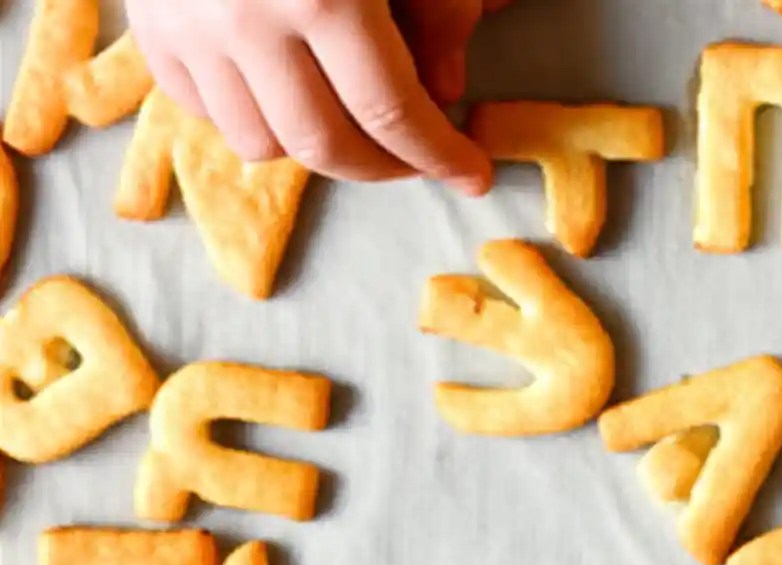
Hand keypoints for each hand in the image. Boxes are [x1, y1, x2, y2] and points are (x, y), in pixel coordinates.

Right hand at [126, 0, 501, 189]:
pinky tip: (288, 97)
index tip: (472, 175)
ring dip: (317, 148)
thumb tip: (444, 92)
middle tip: (419, 158)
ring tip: (353, 123)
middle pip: (324, 146)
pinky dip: (252, 120)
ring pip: (260, 142)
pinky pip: (203, 111)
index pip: (392, 113)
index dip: (440, 155)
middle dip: (385, 167)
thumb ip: (436, 8)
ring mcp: (190, 26)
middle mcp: (248, 20)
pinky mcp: (152, 25)